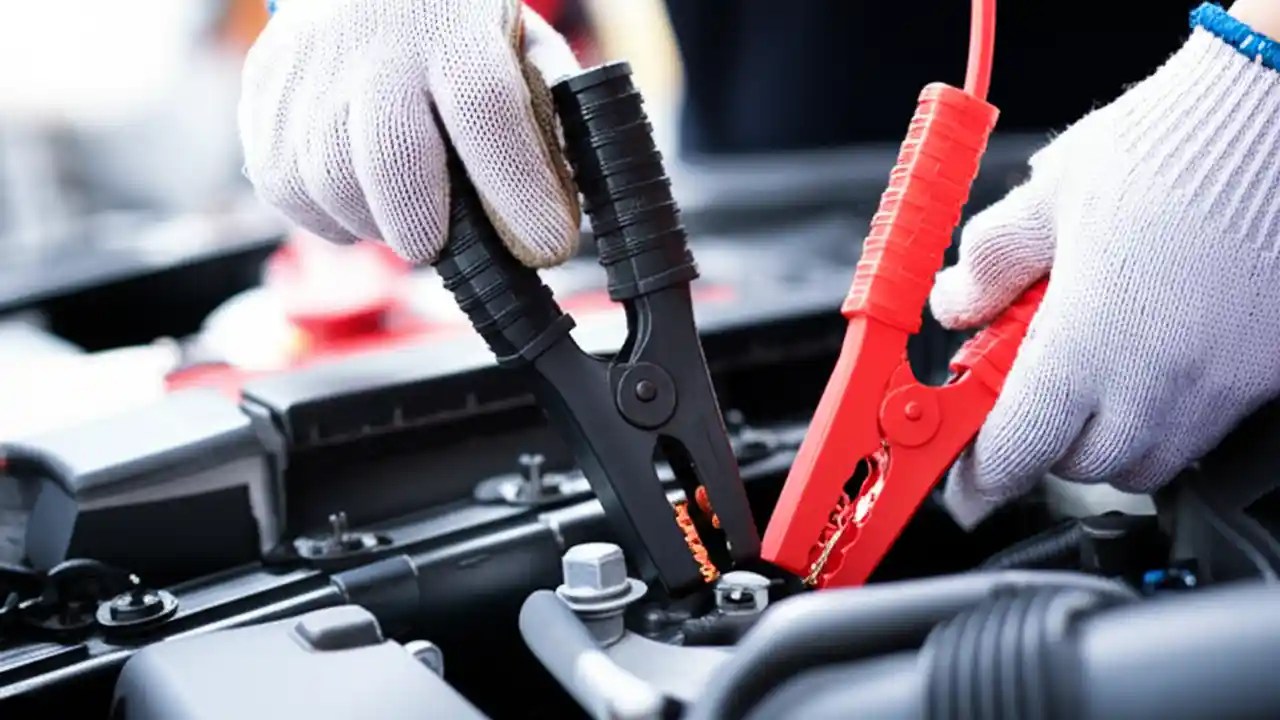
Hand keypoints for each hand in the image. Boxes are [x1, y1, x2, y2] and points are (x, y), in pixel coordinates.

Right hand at [238, 0, 581, 266]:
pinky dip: (330, 214)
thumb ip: (550, 116)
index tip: (547, 246)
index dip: (518, 190)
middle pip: (393, 160)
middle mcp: (372, 45)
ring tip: (406, 206)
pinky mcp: (262, 95)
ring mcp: (307, 69)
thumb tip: (564, 208)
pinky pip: (289, 190)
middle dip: (426, 225)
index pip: (486, 113)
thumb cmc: (452, 26)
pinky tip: (360, 192)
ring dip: (376, 222)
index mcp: (452, 30)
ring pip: (332, 186)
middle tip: (443, 244)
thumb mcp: (520, 46)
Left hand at [931, 26, 1279, 526]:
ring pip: (1150, 460)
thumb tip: (956, 301)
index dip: (980, 474)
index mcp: (1090, 345)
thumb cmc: (1174, 145)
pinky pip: (1208, 427)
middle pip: (1084, 468)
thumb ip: (990, 261)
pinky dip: (1169, 413)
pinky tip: (1156, 351)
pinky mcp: (1267, 372)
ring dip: (1109, 437)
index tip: (963, 482)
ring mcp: (1225, 384)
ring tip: (1095, 369)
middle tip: (1026, 394)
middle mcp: (1161, 382)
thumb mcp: (1049, 196)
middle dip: (1042, 445)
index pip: (1018, 450)